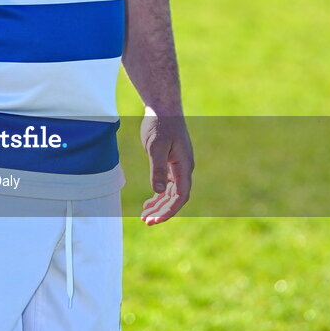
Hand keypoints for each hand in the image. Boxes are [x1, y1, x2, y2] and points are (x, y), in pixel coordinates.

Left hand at [139, 110, 193, 224]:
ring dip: (159, 205)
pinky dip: (158, 194)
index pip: (180, 196)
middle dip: (162, 211)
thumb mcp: (156, 146)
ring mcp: (177, 165)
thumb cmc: (160, 124)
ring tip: (145, 216)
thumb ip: (158, 169)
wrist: (162, 107)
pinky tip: (149, 201)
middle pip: (175, 197)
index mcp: (184, 166)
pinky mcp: (170, 161)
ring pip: (171, 192)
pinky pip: (167, 184)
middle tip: (146, 222)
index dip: (169, 210)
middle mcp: (183, 168)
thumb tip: (159, 192)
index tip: (156, 220)